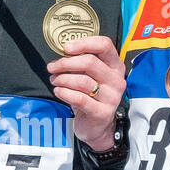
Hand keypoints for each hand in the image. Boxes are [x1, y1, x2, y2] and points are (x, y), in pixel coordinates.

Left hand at [47, 35, 125, 149]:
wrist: (97, 126)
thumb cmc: (92, 97)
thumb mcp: (91, 77)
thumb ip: (81, 63)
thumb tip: (63, 52)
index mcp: (115, 66)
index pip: (104, 45)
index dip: (84, 43)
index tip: (66, 48)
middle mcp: (117, 80)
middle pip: (90, 62)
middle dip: (66, 63)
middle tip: (52, 67)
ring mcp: (112, 98)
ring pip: (82, 81)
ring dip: (62, 79)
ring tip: (55, 80)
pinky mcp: (102, 112)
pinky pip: (79, 99)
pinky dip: (65, 93)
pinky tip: (59, 91)